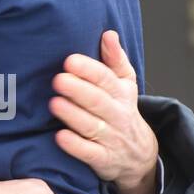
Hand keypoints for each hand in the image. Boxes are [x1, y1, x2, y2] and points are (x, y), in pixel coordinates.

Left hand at [50, 30, 158, 193]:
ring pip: (92, 126)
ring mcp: (111, 139)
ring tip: (54, 104)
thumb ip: (115, 60)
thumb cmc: (121, 111)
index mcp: (121, 94)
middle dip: (78, 90)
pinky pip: (90, 154)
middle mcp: (118, 115)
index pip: (106, 80)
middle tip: (58, 80)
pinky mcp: (104, 160)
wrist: (139, 155)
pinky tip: (60, 137)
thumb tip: (108, 33)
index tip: (69, 60)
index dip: (88, 70)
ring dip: (72, 115)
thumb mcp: (125, 85)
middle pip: (98, 101)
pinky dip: (75, 146)